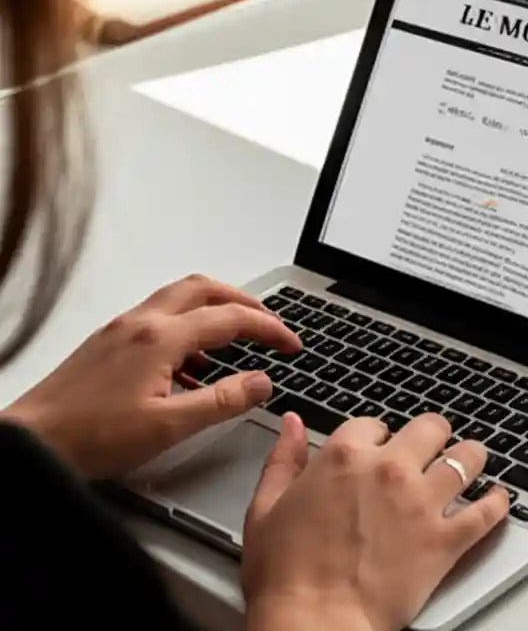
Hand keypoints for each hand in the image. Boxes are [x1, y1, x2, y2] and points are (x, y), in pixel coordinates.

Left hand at [0, 274, 298, 478]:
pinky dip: (187, 327)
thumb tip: (261, 383)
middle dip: (245, 302)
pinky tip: (191, 365)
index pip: (230, 319)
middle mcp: (140, 323)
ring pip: (179, 299)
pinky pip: (158, 319)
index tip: (291, 344)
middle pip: (204, 289)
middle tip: (269, 324)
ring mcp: (121, 330)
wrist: (31, 443)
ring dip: (215, 310)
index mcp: (160, 338)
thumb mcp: (170, 426)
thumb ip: (222, 401)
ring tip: (238, 339)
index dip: (269, 328)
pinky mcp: (108, 344)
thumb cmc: (89, 437)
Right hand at [242, 413, 508, 630]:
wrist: (314, 622)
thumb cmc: (285, 575)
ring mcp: (423, 503)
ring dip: (469, 458)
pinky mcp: (446, 539)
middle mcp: (390, 470)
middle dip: (432, 435)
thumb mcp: (265, 509)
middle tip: (432, 447)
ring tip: (469, 463)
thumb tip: (291, 423)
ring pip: (467, 458)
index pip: (373, 422)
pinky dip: (497, 503)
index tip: (380, 445)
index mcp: (344, 457)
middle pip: (431, 427)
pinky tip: (497, 499)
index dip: (378, 434)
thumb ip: (282, 460)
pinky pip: (487, 511)